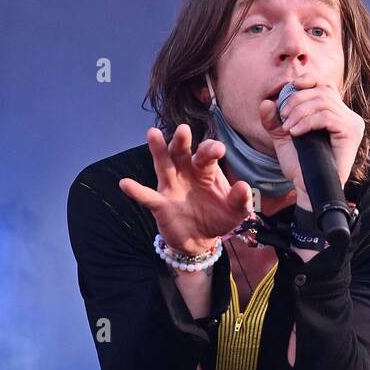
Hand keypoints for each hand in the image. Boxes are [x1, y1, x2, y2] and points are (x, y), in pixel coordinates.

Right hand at [118, 124, 253, 256]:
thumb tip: (245, 187)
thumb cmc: (218, 218)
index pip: (206, 155)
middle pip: (181, 152)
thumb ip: (240, 200)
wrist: (200, 239)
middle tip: (183, 130)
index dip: (210, 150)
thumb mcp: (235, 212)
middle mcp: (186, 172)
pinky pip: (146, 196)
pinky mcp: (160, 204)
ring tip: (152, 133)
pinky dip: (136, 191)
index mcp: (205, 170)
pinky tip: (125, 184)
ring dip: (158, 150)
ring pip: (163, 164)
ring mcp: (171, 186)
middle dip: (182, 141)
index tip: (217, 150)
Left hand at [258, 81, 365, 198]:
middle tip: (283, 118)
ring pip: (323, 101)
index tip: (289, 88)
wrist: (307, 189)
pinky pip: (327, 116)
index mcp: (335, 112)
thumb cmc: (299, 165)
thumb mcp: (283, 136)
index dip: (307, 80)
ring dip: (299, 112)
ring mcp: (352, 123)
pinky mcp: (351, 132)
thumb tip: (266, 102)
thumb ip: (274, 119)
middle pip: (321, 90)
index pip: (324, 84)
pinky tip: (296, 132)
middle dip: (296, 100)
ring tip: (288, 128)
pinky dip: (308, 121)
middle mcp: (347, 115)